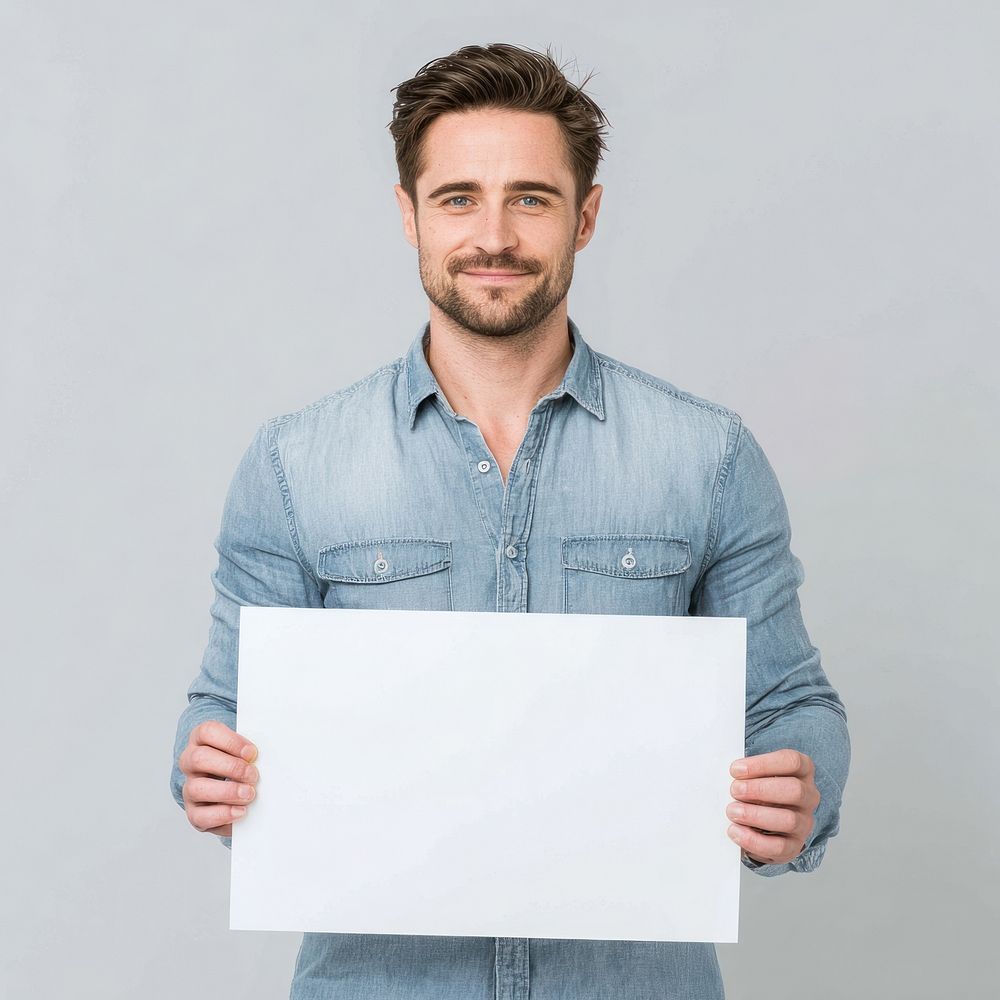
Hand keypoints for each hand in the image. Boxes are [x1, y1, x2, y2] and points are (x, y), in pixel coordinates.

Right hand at [179, 721, 258, 836]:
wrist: (232, 792)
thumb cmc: (241, 765)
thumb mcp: (244, 751)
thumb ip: (250, 751)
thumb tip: (268, 757)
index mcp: (201, 740)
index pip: (207, 732)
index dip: (231, 741)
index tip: (252, 752)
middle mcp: (190, 762)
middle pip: (199, 758)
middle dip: (231, 767)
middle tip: (253, 775)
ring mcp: (190, 788)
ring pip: (196, 788)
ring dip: (227, 791)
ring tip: (249, 794)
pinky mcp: (194, 812)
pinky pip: (199, 816)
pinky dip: (222, 814)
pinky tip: (240, 811)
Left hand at [725, 749, 818, 864]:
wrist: (761, 823)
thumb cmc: (757, 791)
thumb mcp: (755, 775)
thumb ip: (746, 772)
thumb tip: (730, 774)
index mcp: (802, 771)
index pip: (792, 761)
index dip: (763, 764)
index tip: (736, 770)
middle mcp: (808, 796)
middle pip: (795, 789)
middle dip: (760, 789)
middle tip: (735, 790)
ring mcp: (804, 822)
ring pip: (789, 819)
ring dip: (755, 815)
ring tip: (733, 811)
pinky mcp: (794, 846)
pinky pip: (779, 847)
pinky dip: (753, 840)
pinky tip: (736, 831)